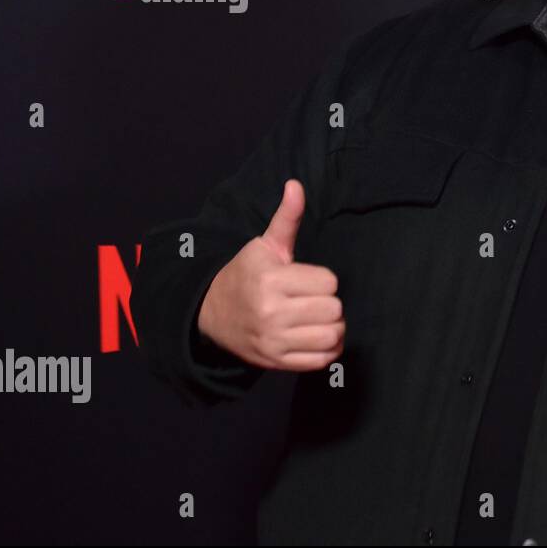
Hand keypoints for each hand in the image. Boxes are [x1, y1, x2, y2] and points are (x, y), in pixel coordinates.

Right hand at [197, 179, 344, 371]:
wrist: (212, 315)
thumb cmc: (248, 275)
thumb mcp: (265, 246)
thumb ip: (286, 218)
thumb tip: (295, 185)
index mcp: (270, 281)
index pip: (329, 282)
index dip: (324, 279)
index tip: (306, 280)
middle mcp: (271, 312)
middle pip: (334, 309)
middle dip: (329, 303)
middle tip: (312, 299)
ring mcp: (274, 341)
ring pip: (332, 335)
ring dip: (333, 327)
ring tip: (317, 318)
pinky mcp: (277, 362)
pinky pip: (322, 360)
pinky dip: (327, 349)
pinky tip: (315, 335)